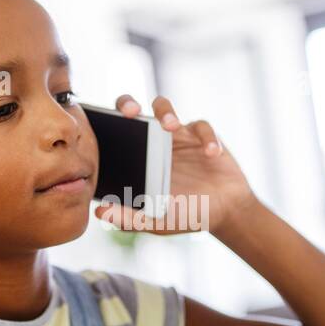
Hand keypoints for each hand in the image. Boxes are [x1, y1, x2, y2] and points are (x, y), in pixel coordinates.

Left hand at [93, 94, 256, 235]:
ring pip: (164, 108)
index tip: (103, 126)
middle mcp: (150, 141)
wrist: (224, 212)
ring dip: (165, 113)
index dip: (104, 124)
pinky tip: (211, 153)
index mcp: (135, 159)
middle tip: (131, 113)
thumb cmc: (186, 214)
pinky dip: (207, 138)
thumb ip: (131, 219)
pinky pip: (202, 127)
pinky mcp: (201, 135)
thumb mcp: (156, 221)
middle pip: (132, 109)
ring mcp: (176, 135)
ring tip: (171, 126)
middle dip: (127, 104)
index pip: (112, 135)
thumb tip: (100, 213)